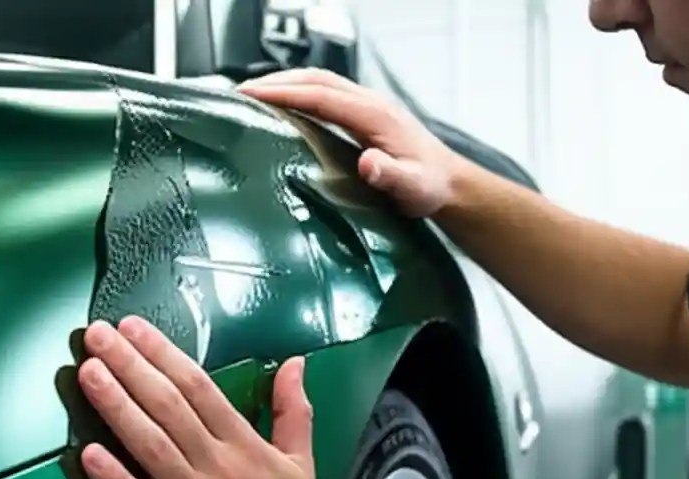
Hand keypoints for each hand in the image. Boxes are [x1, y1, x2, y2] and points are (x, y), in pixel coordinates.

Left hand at [75, 316, 336, 478]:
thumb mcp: (300, 464)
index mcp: (244, 446)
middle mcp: (219, 467)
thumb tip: (295, 364)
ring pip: (152, 446)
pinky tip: (89, 455)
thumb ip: (292, 412)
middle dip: (130, 366)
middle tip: (97, 335)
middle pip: (169, 406)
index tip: (132, 327)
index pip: (198, 387)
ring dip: (117, 407)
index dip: (162, 353)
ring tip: (89, 374)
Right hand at [239, 67, 464, 217]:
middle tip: (239, 93)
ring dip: (285, 83)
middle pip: (315, 79)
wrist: (449, 183)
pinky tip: (283, 104)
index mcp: (375, 116)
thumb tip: (368, 162)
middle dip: (275, 82)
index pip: (320, 95)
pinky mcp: (363, 113)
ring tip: (252, 94)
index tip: (250, 95)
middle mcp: (369, 103)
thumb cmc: (428, 188)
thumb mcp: (412, 188)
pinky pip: (325, 92)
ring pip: (319, 81)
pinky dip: (299, 91)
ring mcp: (367, 104)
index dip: (284, 92)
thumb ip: (390, 175)